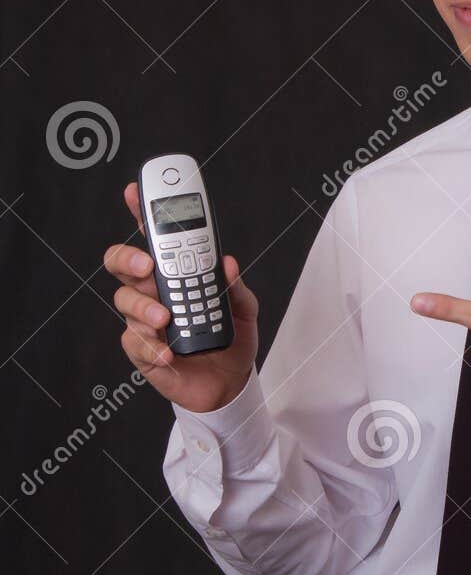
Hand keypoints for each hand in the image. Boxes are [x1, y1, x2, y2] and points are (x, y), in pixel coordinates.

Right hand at [104, 182, 258, 412]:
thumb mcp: (245, 310)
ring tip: (167, 318)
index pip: (155, 237)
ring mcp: (145, 320)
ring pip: (126, 301)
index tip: (135, 190)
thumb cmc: (231, 339)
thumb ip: (237, 287)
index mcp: (176, 273)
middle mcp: (154, 291)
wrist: (230, 384)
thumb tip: (228, 264)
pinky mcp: (144, 350)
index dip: (142, 212)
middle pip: (123, 263)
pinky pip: (135, 343)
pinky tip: (168, 354)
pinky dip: (152, 348)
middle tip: (146, 264)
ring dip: (145, 307)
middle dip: (128, 257)